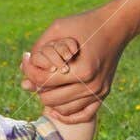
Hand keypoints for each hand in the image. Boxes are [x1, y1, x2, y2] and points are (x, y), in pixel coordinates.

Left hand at [20, 7, 126, 122]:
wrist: (116, 26)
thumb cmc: (85, 23)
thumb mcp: (59, 28)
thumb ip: (39, 48)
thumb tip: (23, 70)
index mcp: (82, 70)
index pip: (43, 80)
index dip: (28, 69)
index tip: (26, 57)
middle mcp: (92, 85)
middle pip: (50, 98)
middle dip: (37, 85)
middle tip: (35, 71)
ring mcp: (99, 92)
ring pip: (63, 110)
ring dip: (49, 100)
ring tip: (44, 84)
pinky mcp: (103, 94)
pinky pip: (82, 115)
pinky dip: (66, 115)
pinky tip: (55, 107)